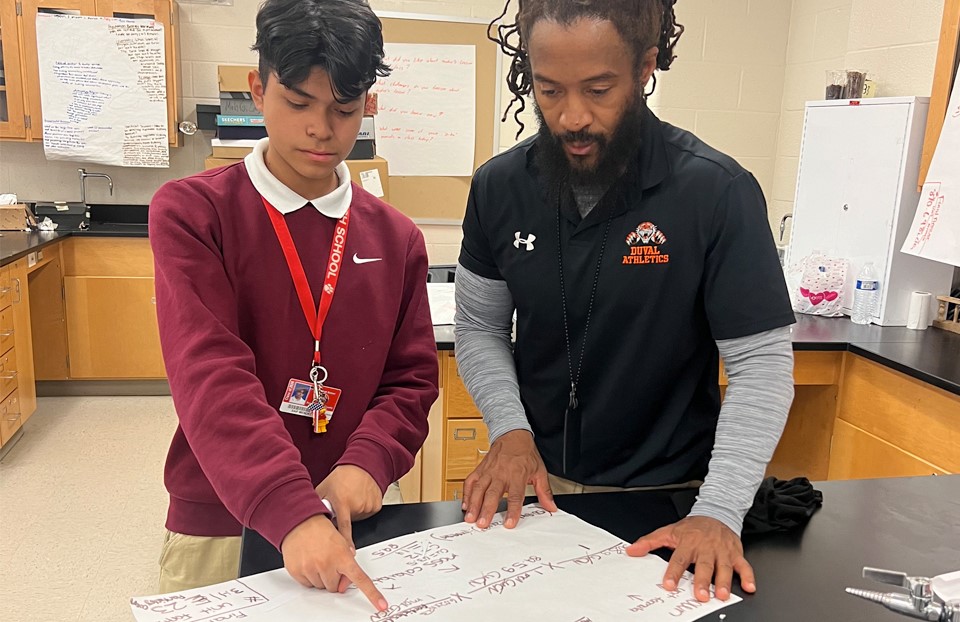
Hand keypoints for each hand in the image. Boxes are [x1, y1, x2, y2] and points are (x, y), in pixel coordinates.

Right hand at [280, 514, 386, 611]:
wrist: (300, 521)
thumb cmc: (322, 530)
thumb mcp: (341, 542)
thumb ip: (348, 561)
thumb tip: (347, 581)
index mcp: (342, 556)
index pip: (360, 579)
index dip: (371, 594)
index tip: (381, 605)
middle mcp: (327, 564)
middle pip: (335, 587)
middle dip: (334, 578)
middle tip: (329, 562)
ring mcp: (311, 569)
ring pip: (321, 587)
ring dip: (321, 577)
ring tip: (317, 558)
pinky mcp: (298, 572)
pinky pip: (307, 585)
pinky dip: (309, 577)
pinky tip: (308, 561)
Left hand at [315, 465, 382, 551]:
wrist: (361, 466)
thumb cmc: (342, 477)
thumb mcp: (324, 489)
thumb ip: (319, 505)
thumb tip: (308, 519)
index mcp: (342, 501)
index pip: (344, 527)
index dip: (345, 541)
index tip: (348, 553)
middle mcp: (357, 504)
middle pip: (350, 523)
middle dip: (345, 518)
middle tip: (343, 504)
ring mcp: (368, 505)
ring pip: (360, 519)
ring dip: (355, 513)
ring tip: (352, 499)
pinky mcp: (377, 504)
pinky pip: (369, 513)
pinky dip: (364, 509)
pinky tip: (360, 498)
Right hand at [461, 430, 557, 528]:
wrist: (513, 434)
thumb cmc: (525, 453)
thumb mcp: (539, 470)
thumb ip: (544, 491)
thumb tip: (551, 507)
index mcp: (517, 475)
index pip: (515, 495)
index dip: (512, 510)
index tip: (509, 523)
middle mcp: (501, 473)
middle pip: (493, 494)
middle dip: (486, 509)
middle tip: (482, 523)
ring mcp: (489, 471)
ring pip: (479, 488)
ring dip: (473, 504)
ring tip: (470, 518)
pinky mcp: (480, 469)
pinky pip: (471, 481)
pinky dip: (466, 493)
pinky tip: (465, 505)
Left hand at [625, 516, 754, 601]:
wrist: (716, 512)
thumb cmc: (692, 527)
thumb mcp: (669, 531)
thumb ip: (649, 542)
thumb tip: (631, 550)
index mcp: (688, 542)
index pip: (679, 559)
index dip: (674, 572)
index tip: (670, 584)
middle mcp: (706, 547)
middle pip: (704, 565)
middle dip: (702, 580)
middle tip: (700, 595)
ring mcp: (722, 551)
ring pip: (724, 567)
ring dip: (723, 581)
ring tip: (721, 595)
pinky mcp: (736, 553)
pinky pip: (744, 565)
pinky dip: (749, 576)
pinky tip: (750, 587)